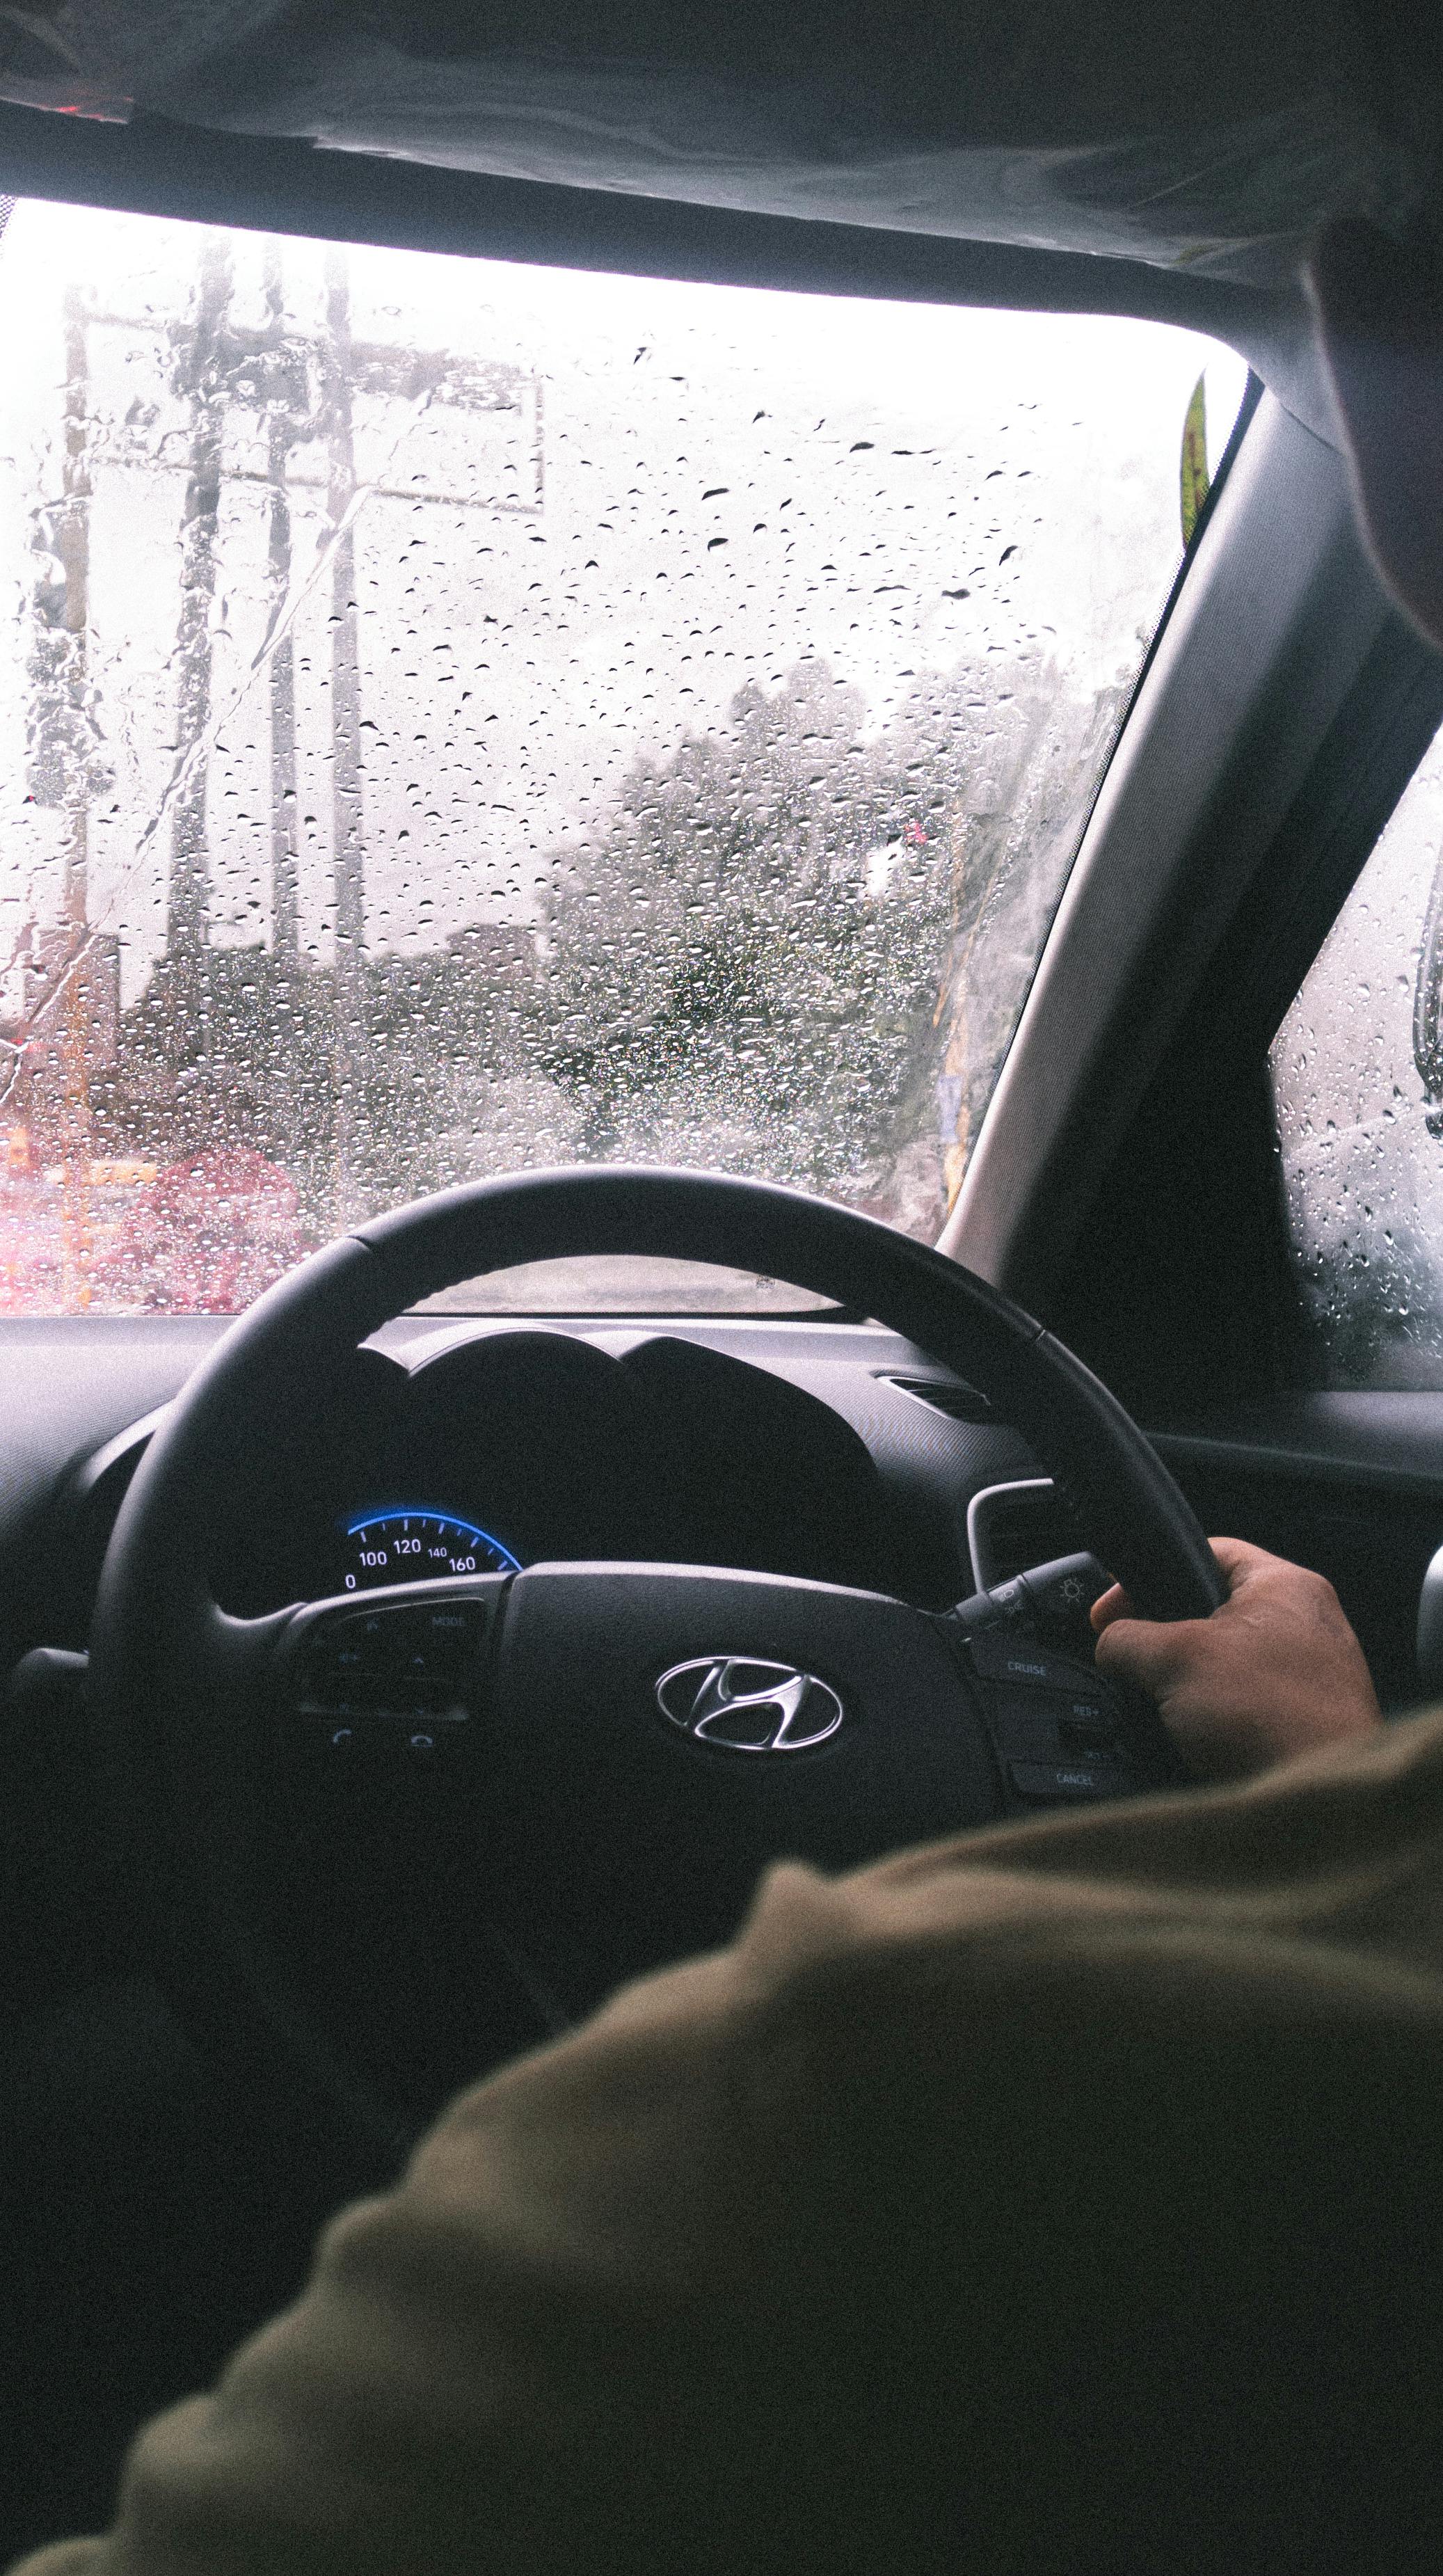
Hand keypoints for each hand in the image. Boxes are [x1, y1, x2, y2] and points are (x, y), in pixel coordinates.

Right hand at [1090, 1536, 1382, 1780]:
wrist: (1313, 1804)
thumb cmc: (1273, 1720)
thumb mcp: (1173, 1659)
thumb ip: (1128, 1639)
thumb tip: (1111, 1644)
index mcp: (1288, 1586)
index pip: (1207, 1549)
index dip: (1149, 1573)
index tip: (1113, 1609)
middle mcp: (1310, 1624)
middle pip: (1213, 1611)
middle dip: (1167, 1639)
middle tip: (1136, 1662)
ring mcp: (1311, 1676)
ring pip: (1225, 1663)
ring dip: (1189, 1685)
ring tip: (1170, 1708)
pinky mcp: (1303, 1722)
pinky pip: (1242, 1706)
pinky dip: (1214, 1718)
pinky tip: (1198, 1740)